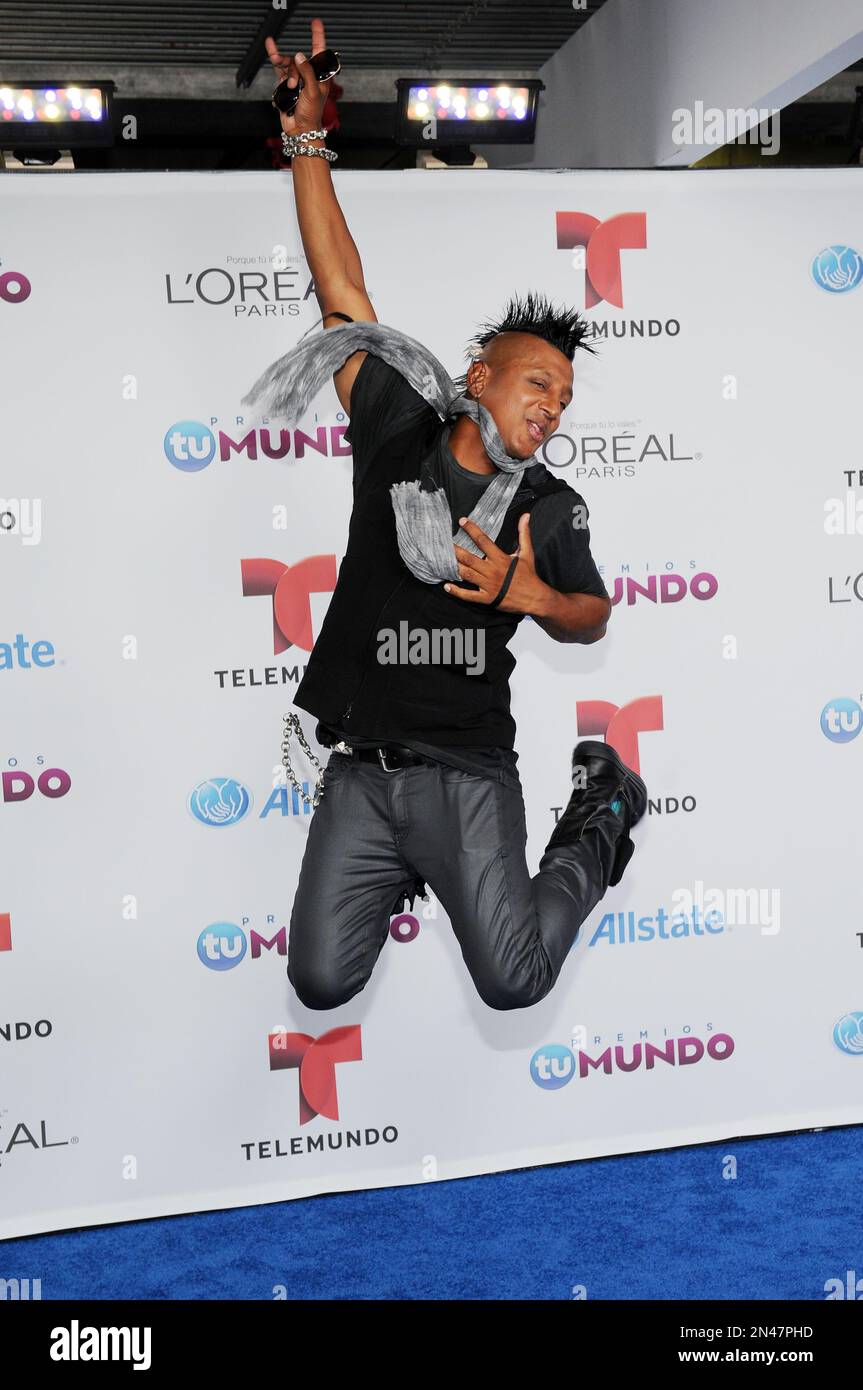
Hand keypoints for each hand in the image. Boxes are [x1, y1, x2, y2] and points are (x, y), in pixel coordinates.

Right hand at [265, 17, 331, 135]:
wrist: (299, 130)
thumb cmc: (311, 114)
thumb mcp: (313, 91)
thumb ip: (307, 72)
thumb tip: (299, 55)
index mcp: (320, 76)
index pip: (319, 51)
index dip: (317, 36)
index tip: (315, 23)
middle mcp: (308, 75)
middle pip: (297, 60)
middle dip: (293, 69)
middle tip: (294, 84)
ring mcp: (296, 80)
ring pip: (287, 65)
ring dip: (284, 73)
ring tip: (286, 85)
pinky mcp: (285, 85)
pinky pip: (279, 71)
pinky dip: (277, 67)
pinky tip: (273, 54)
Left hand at [444, 513, 550, 613]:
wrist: (534, 598)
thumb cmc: (529, 575)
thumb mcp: (527, 553)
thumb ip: (523, 534)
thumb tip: (525, 516)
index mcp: (500, 558)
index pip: (483, 540)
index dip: (471, 530)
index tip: (461, 521)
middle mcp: (492, 570)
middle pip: (468, 558)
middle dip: (454, 549)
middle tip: (442, 542)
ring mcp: (488, 585)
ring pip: (466, 574)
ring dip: (452, 567)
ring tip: (440, 561)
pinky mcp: (487, 598)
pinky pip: (469, 595)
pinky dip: (457, 592)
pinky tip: (446, 586)